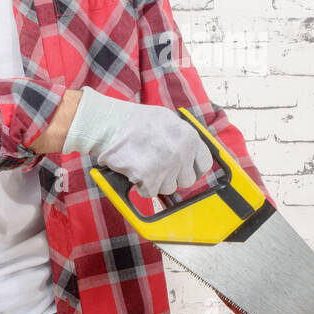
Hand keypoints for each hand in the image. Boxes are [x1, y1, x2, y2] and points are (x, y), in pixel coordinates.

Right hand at [62, 87, 213, 197]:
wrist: (109, 124)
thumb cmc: (135, 120)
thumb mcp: (168, 119)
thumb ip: (183, 138)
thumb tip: (192, 155)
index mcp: (189, 137)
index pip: (204, 164)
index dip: (193, 168)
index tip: (184, 169)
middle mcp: (181, 152)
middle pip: (187, 180)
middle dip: (173, 176)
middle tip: (158, 166)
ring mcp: (166, 166)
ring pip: (169, 188)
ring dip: (157, 181)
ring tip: (144, 165)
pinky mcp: (149, 178)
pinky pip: (150, 193)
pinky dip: (142, 186)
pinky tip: (136, 171)